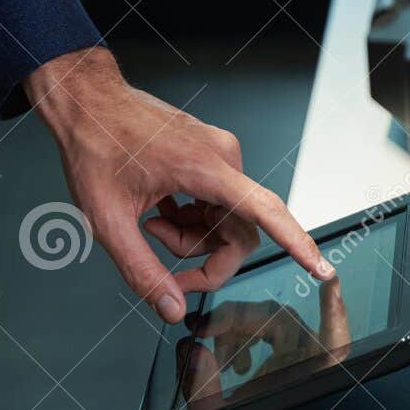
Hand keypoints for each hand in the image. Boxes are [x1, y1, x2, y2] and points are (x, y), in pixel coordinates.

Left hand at [24, 46, 332, 322]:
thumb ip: (142, 270)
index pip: (266, 212)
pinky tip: (161, 207)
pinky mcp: (214, 155)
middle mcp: (224, 158)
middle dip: (203, 255)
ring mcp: (222, 154)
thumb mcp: (108, 220)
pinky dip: (193, 217)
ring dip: (194, 236)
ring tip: (151, 222)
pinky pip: (219, 203)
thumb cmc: (95, 146)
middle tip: (162, 261)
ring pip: (228, 220)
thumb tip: (171, 308)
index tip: (321, 268)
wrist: (88, 100)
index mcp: (205, 169)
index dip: (297, 244)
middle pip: (241, 231)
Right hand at [178, 280, 350, 409]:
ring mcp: (297, 365)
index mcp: (301, 384)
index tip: (330, 285)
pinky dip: (244, 337)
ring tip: (218, 355)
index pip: (333, 347)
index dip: (334, 316)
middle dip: (242, 320)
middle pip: (284, 324)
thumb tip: (194, 351)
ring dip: (239, 330)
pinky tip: (228, 357)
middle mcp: (304, 370)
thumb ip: (200, 385)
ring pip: (274, 325)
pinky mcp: (285, 363)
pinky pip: (270, 334)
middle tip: (206, 329)